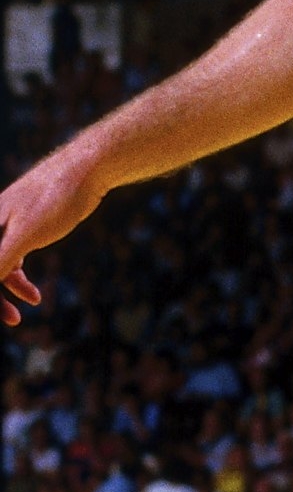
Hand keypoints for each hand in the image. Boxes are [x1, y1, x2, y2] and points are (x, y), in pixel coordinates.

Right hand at [0, 140, 108, 327]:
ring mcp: (6, 225)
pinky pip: (12, 258)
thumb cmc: (54, 199)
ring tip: (34, 300)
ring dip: (10, 288)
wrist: (84, 170)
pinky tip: (34, 294)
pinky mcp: (24, 228)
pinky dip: (19, 278)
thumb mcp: (25, 235)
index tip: (4, 313)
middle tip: (12, 320)